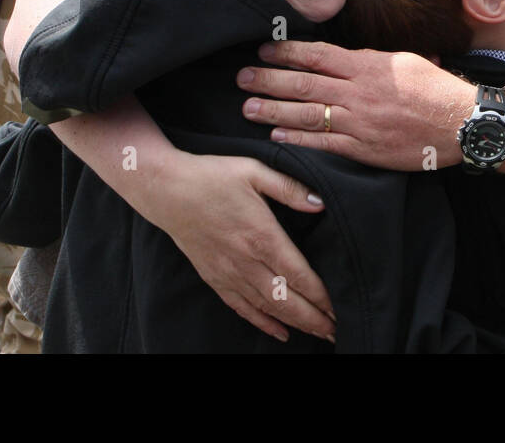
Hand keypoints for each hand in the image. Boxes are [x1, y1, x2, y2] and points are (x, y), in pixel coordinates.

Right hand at [150, 151, 335, 342]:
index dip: (321, 296)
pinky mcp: (214, 277)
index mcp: (261, 235)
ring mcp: (228, 272)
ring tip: (319, 334)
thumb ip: (289, 187)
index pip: (298, 275)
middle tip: (337, 331)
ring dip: (295, 324)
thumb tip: (320, 202)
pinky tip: (280, 332)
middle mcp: (245, 261)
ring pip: (267, 308)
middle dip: (314, 319)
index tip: (339, 307)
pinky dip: (263, 323)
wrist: (165, 189)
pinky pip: (241, 307)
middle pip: (286, 300)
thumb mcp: (254, 171)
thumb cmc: (211, 176)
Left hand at [238, 40, 473, 170]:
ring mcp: (359, 122)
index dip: (287, 53)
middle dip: (269, 80)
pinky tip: (276, 135)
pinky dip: (297, 139)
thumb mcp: (403, 61)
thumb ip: (370, 60)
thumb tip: (344, 56)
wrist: (460, 123)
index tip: (264, 50)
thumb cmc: (435, 89)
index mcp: (367, 67)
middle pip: (304, 84)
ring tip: (248, 107)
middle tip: (242, 77)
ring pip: (307, 114)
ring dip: (274, 110)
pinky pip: (323, 143)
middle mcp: (358, 93)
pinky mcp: (363, 149)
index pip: (318, 56)